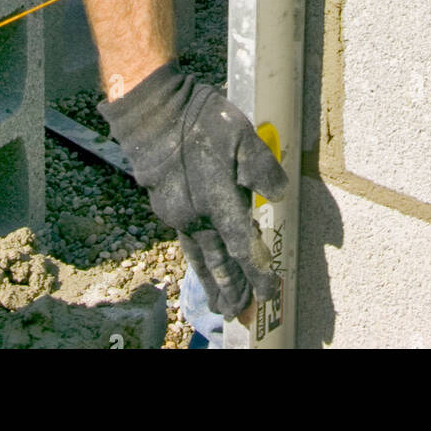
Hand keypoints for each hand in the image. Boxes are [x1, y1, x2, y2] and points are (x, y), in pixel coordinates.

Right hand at [104, 62, 286, 319]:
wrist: (152, 115)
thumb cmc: (201, 122)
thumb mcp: (241, 137)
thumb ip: (262, 169)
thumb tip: (278, 196)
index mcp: (218, 201)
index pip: (243, 247)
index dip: (257, 273)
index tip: (269, 294)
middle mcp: (196, 216)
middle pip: (218, 262)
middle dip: (232, 290)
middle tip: (241, 315)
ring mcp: (178, 215)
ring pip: (199, 257)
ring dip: (213, 283)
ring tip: (220, 306)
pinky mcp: (165, 207)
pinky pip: (186, 243)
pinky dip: (197, 260)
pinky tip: (201, 265)